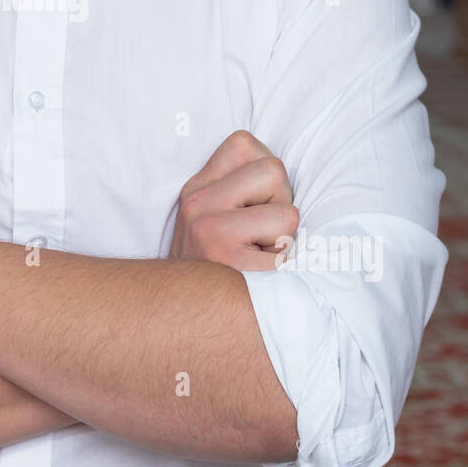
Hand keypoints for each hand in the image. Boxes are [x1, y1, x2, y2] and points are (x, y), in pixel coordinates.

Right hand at [170, 129, 298, 270]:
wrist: (178, 323)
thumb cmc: (213, 269)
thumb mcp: (209, 217)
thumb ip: (237, 187)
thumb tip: (284, 176)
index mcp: (195, 188)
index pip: (244, 143)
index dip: (262, 175)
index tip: (250, 206)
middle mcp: (197, 204)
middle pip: (274, 171)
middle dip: (280, 203)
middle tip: (259, 236)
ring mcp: (210, 233)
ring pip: (289, 213)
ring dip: (284, 241)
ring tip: (259, 257)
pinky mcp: (229, 264)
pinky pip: (288, 255)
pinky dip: (283, 271)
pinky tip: (260, 278)